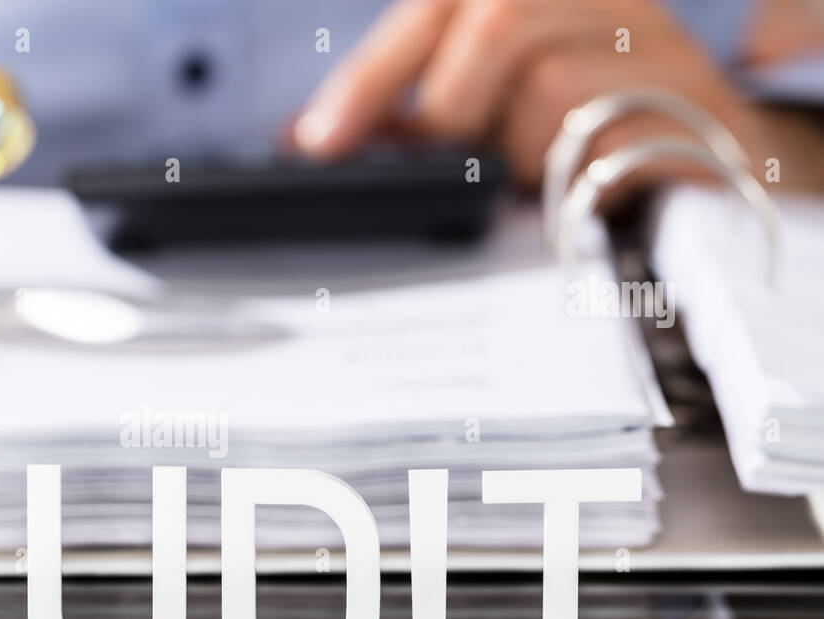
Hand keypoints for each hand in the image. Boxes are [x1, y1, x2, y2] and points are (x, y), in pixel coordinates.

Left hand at [292, 0, 763, 189]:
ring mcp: (653, 42)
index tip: (318, 139)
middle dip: (449, 109)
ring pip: (551, 84)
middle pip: (493, 21)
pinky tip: (572, 190)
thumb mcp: (492, 107)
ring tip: (535, 172)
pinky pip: (607, 142)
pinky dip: (571, 180)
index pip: (439, 3)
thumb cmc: (583, 129)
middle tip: (455, 158)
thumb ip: (414, 107)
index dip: (371, 73)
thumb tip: (314, 137)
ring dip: (520, 151)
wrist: (714, 157)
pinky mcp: (691, 105)